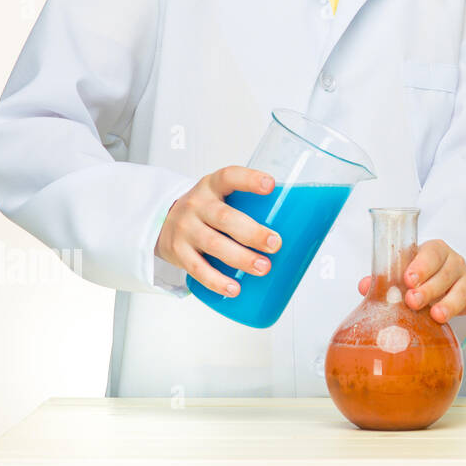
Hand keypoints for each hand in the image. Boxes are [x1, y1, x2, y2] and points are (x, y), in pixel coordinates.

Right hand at [155, 166, 278, 295]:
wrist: (164, 222)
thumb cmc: (208, 210)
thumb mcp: (221, 196)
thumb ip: (250, 204)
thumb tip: (301, 225)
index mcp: (212, 186)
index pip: (229, 176)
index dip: (249, 180)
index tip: (271, 186)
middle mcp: (196, 205)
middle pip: (225, 218)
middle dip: (252, 232)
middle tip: (275, 244)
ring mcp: (185, 229)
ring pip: (213, 244)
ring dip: (240, 258)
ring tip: (263, 268)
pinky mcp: (178, 252)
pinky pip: (197, 269)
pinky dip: (217, 281)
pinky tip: (234, 288)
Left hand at [358, 239, 465, 341]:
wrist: (439, 280)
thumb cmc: (417, 277)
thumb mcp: (401, 273)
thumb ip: (384, 279)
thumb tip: (365, 285)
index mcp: (435, 251)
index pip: (432, 253)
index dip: (421, 266)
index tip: (408, 279)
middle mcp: (455, 263)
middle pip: (448, 272)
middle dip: (431, 287)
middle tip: (414, 301)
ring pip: (465, 290)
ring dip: (452, 303)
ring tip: (437, 317)